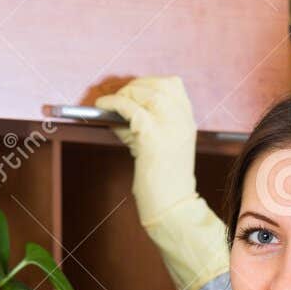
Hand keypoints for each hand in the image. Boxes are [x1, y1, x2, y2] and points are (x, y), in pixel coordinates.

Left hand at [93, 76, 197, 225]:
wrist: (172, 206)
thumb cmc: (163, 180)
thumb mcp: (162, 144)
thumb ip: (147, 123)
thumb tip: (117, 107)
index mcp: (188, 120)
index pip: (173, 85)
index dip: (149, 83)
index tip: (133, 91)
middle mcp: (183, 120)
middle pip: (158, 85)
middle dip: (134, 87)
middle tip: (119, 98)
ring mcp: (170, 127)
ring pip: (145, 93)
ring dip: (124, 94)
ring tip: (110, 105)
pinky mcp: (153, 137)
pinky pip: (129, 108)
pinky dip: (113, 103)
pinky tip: (102, 106)